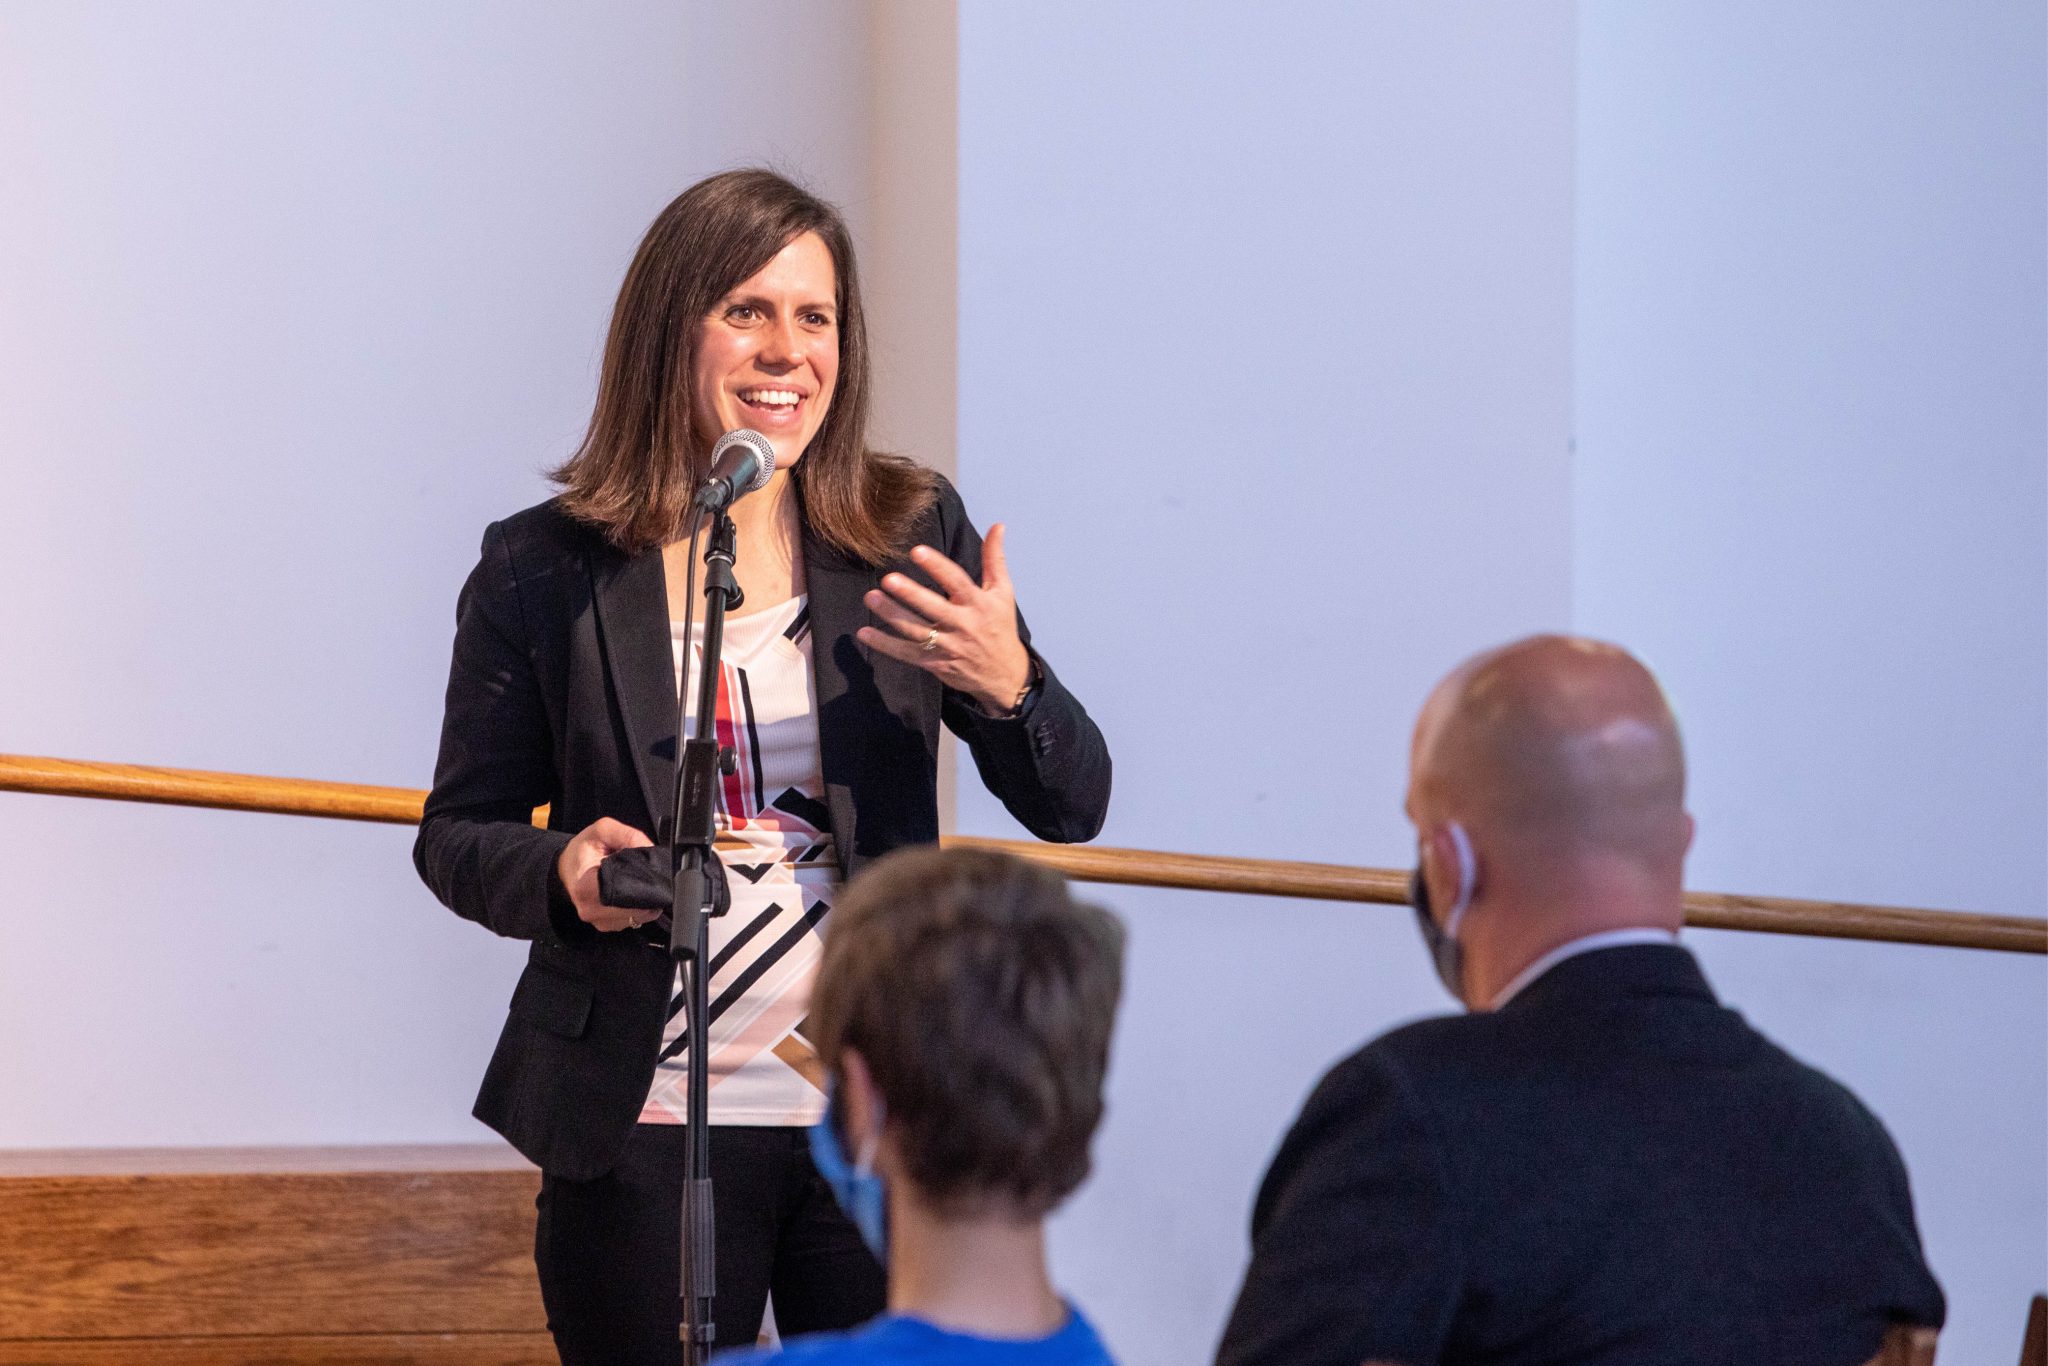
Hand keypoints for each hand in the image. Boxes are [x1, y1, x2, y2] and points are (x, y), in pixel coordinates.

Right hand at [557, 817, 656, 931]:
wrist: (567, 866)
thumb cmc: (583, 849)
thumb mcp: (603, 830)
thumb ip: (630, 836)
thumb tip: (653, 850)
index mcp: (587, 888)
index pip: (630, 892)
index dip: (646, 880)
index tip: (648, 868)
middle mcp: (592, 911)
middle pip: (638, 906)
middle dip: (649, 889)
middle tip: (644, 872)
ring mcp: (600, 922)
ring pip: (640, 915)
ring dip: (645, 899)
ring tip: (634, 881)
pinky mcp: (608, 927)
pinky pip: (635, 920)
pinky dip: (639, 906)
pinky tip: (631, 892)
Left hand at [858, 523, 1031, 712]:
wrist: (1004, 674)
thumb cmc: (1000, 627)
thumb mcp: (1002, 592)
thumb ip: (995, 558)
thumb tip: (998, 525)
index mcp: (978, 604)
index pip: (956, 582)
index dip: (937, 566)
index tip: (917, 551)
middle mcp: (963, 625)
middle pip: (933, 608)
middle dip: (910, 594)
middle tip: (887, 579)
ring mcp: (948, 646)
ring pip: (915, 630)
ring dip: (891, 614)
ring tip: (870, 597)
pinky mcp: (934, 663)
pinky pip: (906, 653)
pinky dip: (884, 645)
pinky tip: (864, 633)